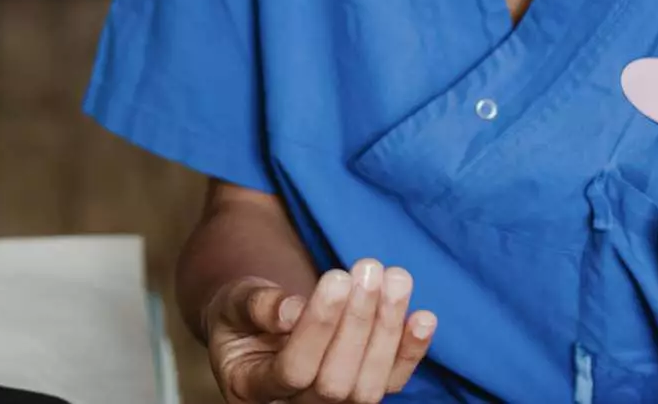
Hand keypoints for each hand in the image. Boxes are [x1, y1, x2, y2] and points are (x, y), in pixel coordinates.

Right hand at [203, 262, 435, 402]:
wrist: (256, 327)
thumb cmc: (241, 314)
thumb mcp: (234, 302)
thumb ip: (256, 306)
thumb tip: (291, 311)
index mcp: (250, 387)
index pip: (293, 368)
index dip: (319, 326)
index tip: (338, 278)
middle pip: (337, 382)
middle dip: (358, 322)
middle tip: (369, 268)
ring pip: (369, 386)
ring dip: (388, 330)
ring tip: (396, 278)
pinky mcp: (361, 390)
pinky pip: (392, 382)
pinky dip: (411, 352)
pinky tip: (423, 317)